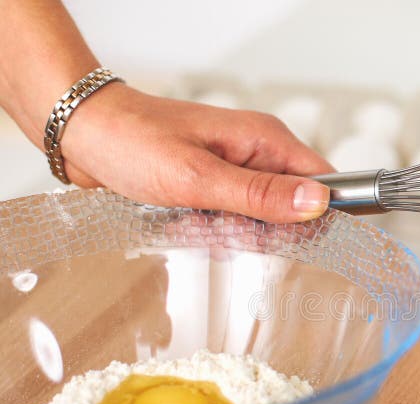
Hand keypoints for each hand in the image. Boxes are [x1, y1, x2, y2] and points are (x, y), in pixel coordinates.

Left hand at [60, 82, 334, 222]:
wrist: (84, 134)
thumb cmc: (134, 143)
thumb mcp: (199, 177)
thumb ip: (259, 193)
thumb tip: (317, 202)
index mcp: (266, 140)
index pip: (324, 180)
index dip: (321, 215)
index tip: (298, 243)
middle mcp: (258, 153)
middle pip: (294, 208)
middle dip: (266, 232)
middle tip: (225, 230)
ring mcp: (238, 169)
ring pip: (263, 220)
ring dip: (236, 234)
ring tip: (197, 224)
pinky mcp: (218, 184)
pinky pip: (235, 219)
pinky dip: (216, 231)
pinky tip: (189, 226)